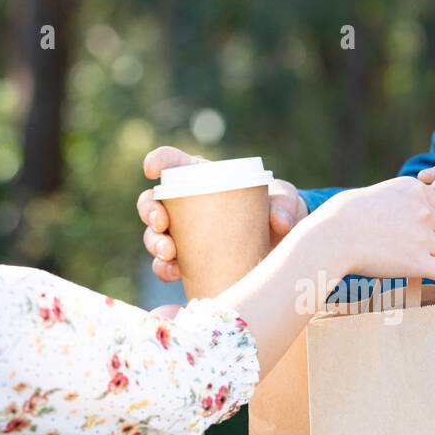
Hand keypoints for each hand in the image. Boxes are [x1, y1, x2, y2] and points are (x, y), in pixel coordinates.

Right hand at [138, 146, 308, 282]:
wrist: (282, 249)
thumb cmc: (278, 211)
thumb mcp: (285, 200)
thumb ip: (285, 203)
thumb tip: (279, 222)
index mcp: (203, 179)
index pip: (174, 163)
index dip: (158, 161)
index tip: (151, 170)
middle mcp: (188, 206)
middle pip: (153, 202)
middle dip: (149, 212)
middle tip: (162, 224)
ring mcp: (185, 235)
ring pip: (155, 236)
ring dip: (154, 243)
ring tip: (168, 254)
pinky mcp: (189, 262)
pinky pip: (166, 266)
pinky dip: (164, 269)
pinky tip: (174, 273)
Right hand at [310, 176, 434, 285]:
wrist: (330, 238)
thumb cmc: (343, 217)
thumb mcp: (379, 193)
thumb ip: (402, 199)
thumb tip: (411, 210)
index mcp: (415, 189)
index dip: (430, 220)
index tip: (410, 229)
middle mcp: (423, 209)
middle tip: (411, 248)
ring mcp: (422, 236)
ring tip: (419, 262)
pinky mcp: (417, 262)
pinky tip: (434, 277)